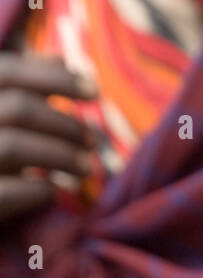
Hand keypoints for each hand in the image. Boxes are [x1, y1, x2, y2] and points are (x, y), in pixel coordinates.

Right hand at [0, 53, 97, 220]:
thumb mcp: (5, 108)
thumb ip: (28, 84)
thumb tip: (63, 61)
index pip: (9, 70)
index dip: (54, 78)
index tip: (95, 91)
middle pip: (19, 109)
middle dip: (64, 124)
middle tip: (93, 141)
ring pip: (14, 146)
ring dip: (60, 156)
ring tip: (86, 168)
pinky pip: (7, 192)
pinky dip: (39, 190)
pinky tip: (56, 190)